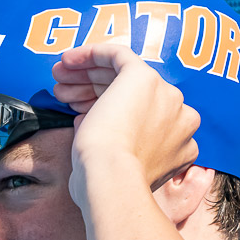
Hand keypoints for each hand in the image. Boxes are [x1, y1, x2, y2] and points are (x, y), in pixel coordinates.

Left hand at [52, 44, 199, 195]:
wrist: (112, 179)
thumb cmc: (105, 185)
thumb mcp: (111, 167)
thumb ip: (108, 145)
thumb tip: (85, 122)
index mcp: (179, 145)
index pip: (141, 118)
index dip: (106, 112)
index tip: (76, 113)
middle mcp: (180, 119)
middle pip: (134, 96)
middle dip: (93, 91)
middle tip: (63, 92)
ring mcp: (167, 97)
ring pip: (124, 76)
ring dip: (87, 75)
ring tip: (58, 80)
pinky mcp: (145, 79)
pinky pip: (119, 55)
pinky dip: (92, 54)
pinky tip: (67, 59)